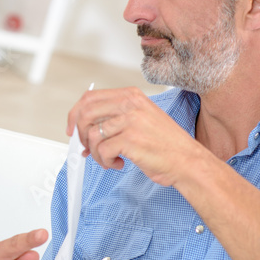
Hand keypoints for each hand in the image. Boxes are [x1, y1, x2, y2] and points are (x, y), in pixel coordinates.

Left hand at [66, 86, 200, 185]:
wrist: (187, 161)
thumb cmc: (165, 144)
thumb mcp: (141, 118)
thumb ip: (115, 116)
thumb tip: (84, 126)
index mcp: (131, 96)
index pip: (90, 98)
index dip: (75, 114)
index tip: (72, 129)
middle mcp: (130, 104)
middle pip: (85, 114)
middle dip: (80, 135)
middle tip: (88, 148)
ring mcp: (131, 121)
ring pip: (91, 135)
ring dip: (95, 153)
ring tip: (109, 159)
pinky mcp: (130, 140)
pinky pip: (101, 151)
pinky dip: (105, 161)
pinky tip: (118, 163)